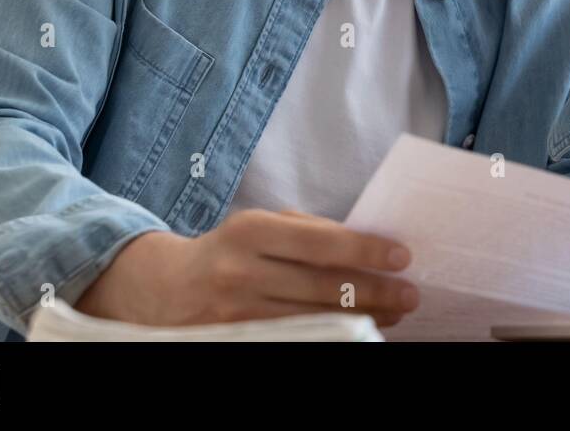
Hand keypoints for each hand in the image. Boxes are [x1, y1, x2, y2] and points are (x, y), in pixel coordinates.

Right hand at [74, 209, 418, 328]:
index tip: (402, 257)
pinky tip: (355, 333)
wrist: (159, 290)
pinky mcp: (233, 342)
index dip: (365, 251)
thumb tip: (365, 243)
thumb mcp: (258, 226)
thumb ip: (306, 231)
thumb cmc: (227, 251)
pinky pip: (293, 341)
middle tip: (410, 294)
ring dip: (361, 319)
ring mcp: (235, 314)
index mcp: (250, 232)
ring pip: (313, 320)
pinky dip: (329, 337)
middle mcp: (241, 272)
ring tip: (393, 315)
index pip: (320, 243)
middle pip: (322, 288)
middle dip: (374, 292)